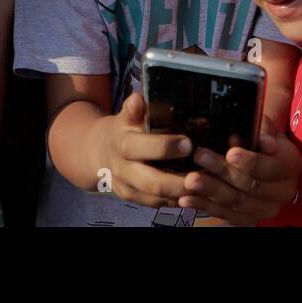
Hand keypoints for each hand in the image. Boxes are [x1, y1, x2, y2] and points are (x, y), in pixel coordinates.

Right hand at [93, 93, 190, 208]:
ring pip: (156, 197)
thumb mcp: (126, 116)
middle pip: (151, 181)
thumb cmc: (123, 129)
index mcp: (122, 143)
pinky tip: (191, 192)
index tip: (188, 143)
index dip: (165, 147)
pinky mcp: (131, 197)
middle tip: (201, 174)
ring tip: (202, 185)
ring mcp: (125, 186)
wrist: (99, 150)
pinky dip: (173, 199)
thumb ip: (134, 109)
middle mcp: (122, 168)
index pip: (141, 147)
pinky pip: (155, 203)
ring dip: (180, 194)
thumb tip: (137, 99)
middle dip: (178, 180)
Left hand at [177, 130, 301, 225]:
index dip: (250, 161)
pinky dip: (205, 207)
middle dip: (223, 172)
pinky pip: (226, 215)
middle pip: (251, 186)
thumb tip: (260, 140)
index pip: (270, 167)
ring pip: (237, 203)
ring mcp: (266, 209)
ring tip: (190, 181)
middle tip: (200, 157)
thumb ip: (262, 129)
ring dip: (210, 192)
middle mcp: (283, 192)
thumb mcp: (267, 127)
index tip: (230, 152)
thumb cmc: (263, 139)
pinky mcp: (249, 219)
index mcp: (290, 166)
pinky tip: (187, 199)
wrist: (268, 160)